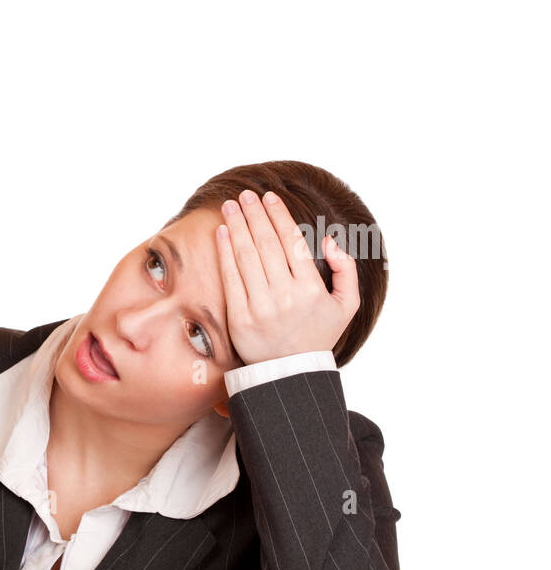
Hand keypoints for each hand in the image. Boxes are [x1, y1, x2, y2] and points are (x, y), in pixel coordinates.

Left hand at [216, 189, 359, 364]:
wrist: (290, 374)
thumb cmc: (318, 335)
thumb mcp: (347, 305)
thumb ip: (346, 270)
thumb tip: (329, 240)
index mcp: (311, 288)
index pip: (291, 242)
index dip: (278, 216)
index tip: (269, 198)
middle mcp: (285, 295)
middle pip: (266, 244)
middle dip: (254, 214)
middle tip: (245, 194)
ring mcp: (260, 307)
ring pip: (246, 256)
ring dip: (237, 226)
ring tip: (230, 206)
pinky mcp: (239, 318)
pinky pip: (230, 278)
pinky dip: (225, 252)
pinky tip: (222, 233)